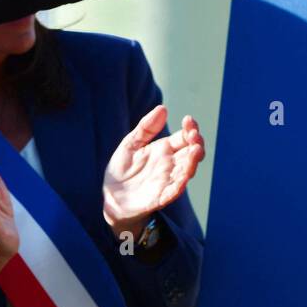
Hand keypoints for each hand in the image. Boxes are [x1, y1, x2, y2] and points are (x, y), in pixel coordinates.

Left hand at [102, 106, 204, 241]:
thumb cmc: (122, 171)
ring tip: (196, 150)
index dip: (190, 129)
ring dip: (193, 161)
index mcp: (165, 149)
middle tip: (194, 135)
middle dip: (196, 143)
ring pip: (186, 170)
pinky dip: (180, 185)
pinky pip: (173, 191)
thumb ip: (145, 128)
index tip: (189, 120)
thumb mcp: (130, 144)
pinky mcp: (161, 197)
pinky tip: (184, 177)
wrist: (111, 198)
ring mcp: (167, 181)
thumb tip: (163, 108)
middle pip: (191, 153)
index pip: (184, 137)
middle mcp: (170, 164)